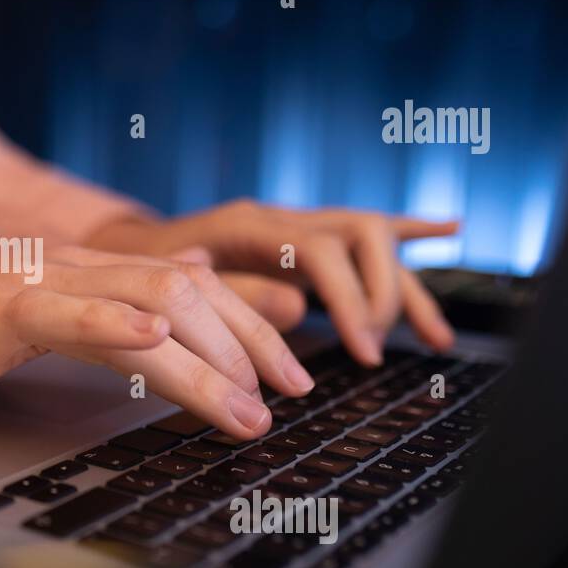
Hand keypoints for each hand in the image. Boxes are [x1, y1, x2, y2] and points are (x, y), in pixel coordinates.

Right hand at [0, 248, 317, 438]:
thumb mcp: (24, 321)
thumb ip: (95, 312)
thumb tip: (168, 308)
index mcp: (77, 272)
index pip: (185, 290)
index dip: (246, 329)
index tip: (284, 377)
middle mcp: (65, 267)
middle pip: (183, 295)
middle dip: (249, 346)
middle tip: (290, 396)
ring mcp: (30, 283)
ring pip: (141, 307)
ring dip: (205, 361)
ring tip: (247, 409)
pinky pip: (65, 313)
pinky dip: (114, 325)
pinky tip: (153, 341)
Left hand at [84, 200, 458, 365]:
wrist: (119, 251)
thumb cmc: (140, 272)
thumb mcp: (170, 287)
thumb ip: (231, 294)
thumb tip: (300, 307)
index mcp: (248, 224)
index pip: (322, 251)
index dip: (351, 299)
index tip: (363, 350)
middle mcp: (280, 216)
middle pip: (360, 235)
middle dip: (380, 294)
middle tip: (372, 351)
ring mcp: (295, 224)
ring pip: (371, 238)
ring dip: (406, 286)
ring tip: (437, 337)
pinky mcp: (303, 238)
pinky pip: (361, 231)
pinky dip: (408, 229)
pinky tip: (448, 227)